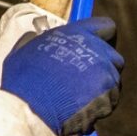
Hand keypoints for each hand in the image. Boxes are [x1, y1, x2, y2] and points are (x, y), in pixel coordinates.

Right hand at [0, 17, 123, 135]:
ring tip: (78, 98)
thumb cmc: (23, 78)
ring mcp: (106, 75)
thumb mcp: (24, 49)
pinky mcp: (108, 97)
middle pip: (114, 58)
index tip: (97, 46)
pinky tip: (79, 109)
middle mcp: (98, 51)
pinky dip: (97, 106)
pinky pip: (108, 102)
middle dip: (103, 67)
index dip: (103, 37)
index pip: (106, 27)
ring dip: (100, 89)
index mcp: (80, 34)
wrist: (30, 107)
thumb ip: (37, 40)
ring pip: (113, 82)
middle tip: (84, 78)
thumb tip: (35, 37)